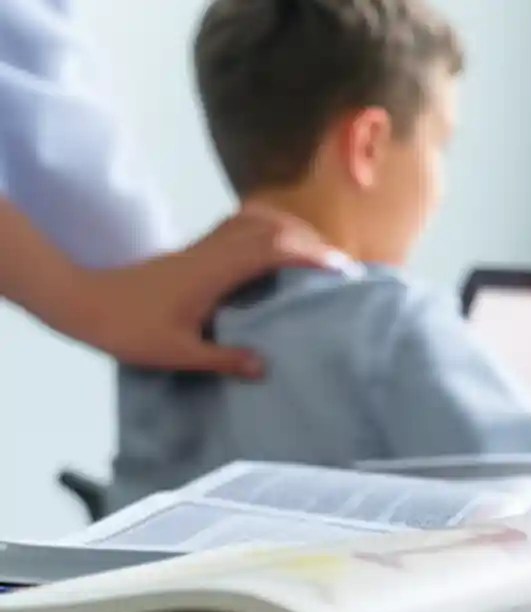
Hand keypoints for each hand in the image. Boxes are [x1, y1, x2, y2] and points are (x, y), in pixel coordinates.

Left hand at [67, 206, 344, 377]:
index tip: (340, 270)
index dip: (310, 255)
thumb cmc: (128, 329)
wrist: (83, 301)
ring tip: (314, 253)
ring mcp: (204, 246)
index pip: (273, 250)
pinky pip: (240, 226)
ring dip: (290, 230)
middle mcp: (213, 250)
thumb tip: (265, 366)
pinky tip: (274, 249)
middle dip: (311, 241)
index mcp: (215, 272)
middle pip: (272, 227)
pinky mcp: (196, 249)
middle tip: (339, 265)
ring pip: (256, 220)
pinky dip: (267, 229)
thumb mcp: (177, 353)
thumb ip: (223, 359)